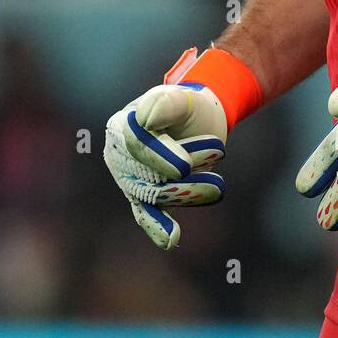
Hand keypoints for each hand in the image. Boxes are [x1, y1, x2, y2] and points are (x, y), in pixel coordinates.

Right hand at [104, 83, 227, 250]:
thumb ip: (165, 104)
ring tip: (218, 186)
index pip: (137, 146)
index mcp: (121, 128)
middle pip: (146, 176)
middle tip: (218, 156)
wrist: (198, 122)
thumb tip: (145, 119)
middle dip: (182, 176)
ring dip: (189, 193)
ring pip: (157, 196)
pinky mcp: (146, 197)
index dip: (161, 156)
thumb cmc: (188, 106)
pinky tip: (170, 240)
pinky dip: (158, 227)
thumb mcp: (180, 97)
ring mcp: (131, 180)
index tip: (185, 166)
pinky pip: (148, 215)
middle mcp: (119, 157)